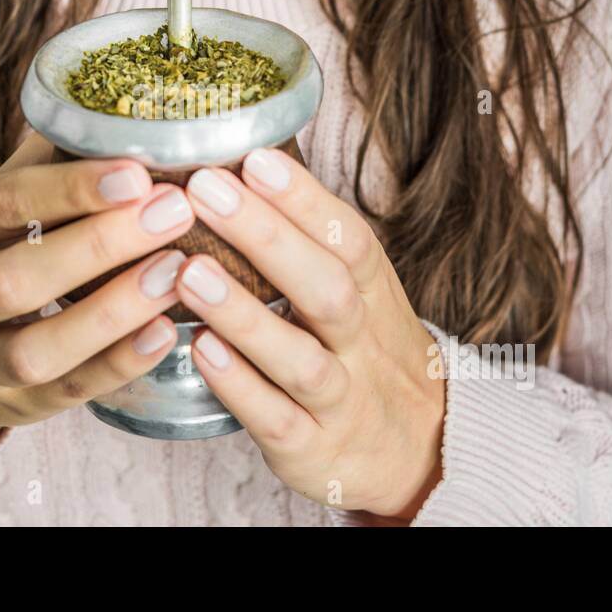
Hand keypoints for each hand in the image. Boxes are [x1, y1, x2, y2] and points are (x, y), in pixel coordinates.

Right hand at [0, 134, 195, 451]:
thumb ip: (50, 159)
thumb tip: (135, 108)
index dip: (69, 190)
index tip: (139, 171)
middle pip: (11, 279)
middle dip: (98, 245)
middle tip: (175, 211)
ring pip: (33, 350)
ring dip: (111, 311)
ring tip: (176, 271)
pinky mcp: (10, 408)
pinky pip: (66, 392)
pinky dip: (119, 363)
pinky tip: (166, 330)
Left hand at [176, 148, 445, 519]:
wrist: (422, 453)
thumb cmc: (366, 353)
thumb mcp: (360, 294)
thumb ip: (311, 242)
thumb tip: (243, 165)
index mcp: (374, 294)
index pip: (348, 238)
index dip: (303, 199)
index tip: (254, 158)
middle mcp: (363, 343)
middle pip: (327, 287)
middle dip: (268, 237)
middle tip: (206, 191)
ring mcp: (342, 400)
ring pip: (301, 359)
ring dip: (246, 315)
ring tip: (190, 272)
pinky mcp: (314, 451)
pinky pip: (278, 421)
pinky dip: (241, 388)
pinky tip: (201, 352)